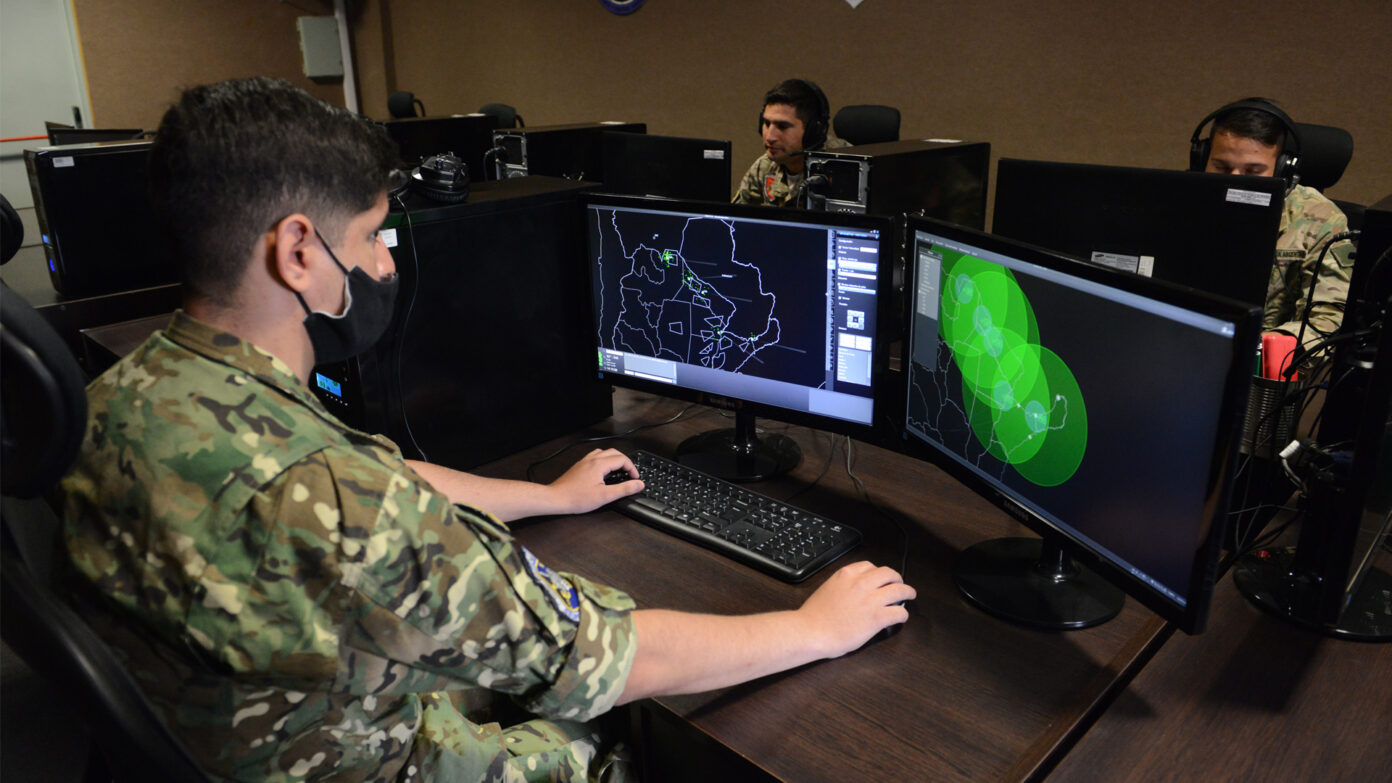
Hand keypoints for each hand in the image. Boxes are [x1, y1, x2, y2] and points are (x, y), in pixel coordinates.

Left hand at [545, 448, 644, 514]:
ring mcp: (584, 461)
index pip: (622, 459)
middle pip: (614, 452)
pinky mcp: (579, 466)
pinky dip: (603, 460)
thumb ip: (624, 489)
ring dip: (614, 458)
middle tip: (629, 473)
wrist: (556, 498)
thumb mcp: (605, 496)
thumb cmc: (577, 498)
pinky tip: (602, 471)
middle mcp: (592, 459)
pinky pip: (594, 456)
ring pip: (603, 452)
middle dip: (625, 461)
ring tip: (618, 470)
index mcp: (599, 464)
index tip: (635, 478)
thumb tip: (639, 484)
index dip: (632, 468)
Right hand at [796, 561, 914, 657]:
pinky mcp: (877, 617)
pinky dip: (903, 614)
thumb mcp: (828, 589)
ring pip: (899, 590)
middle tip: (900, 585)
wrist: (810, 631)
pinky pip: (899, 612)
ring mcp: (870, 600)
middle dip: (896, 578)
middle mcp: (861, 583)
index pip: (869, 566)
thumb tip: (853, 593)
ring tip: (909, 595)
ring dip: (907, 592)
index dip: (878, 573)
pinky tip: (901, 617)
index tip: (880, 579)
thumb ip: (843, 586)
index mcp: (846, 574)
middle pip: (888, 573)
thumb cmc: (814, 616)